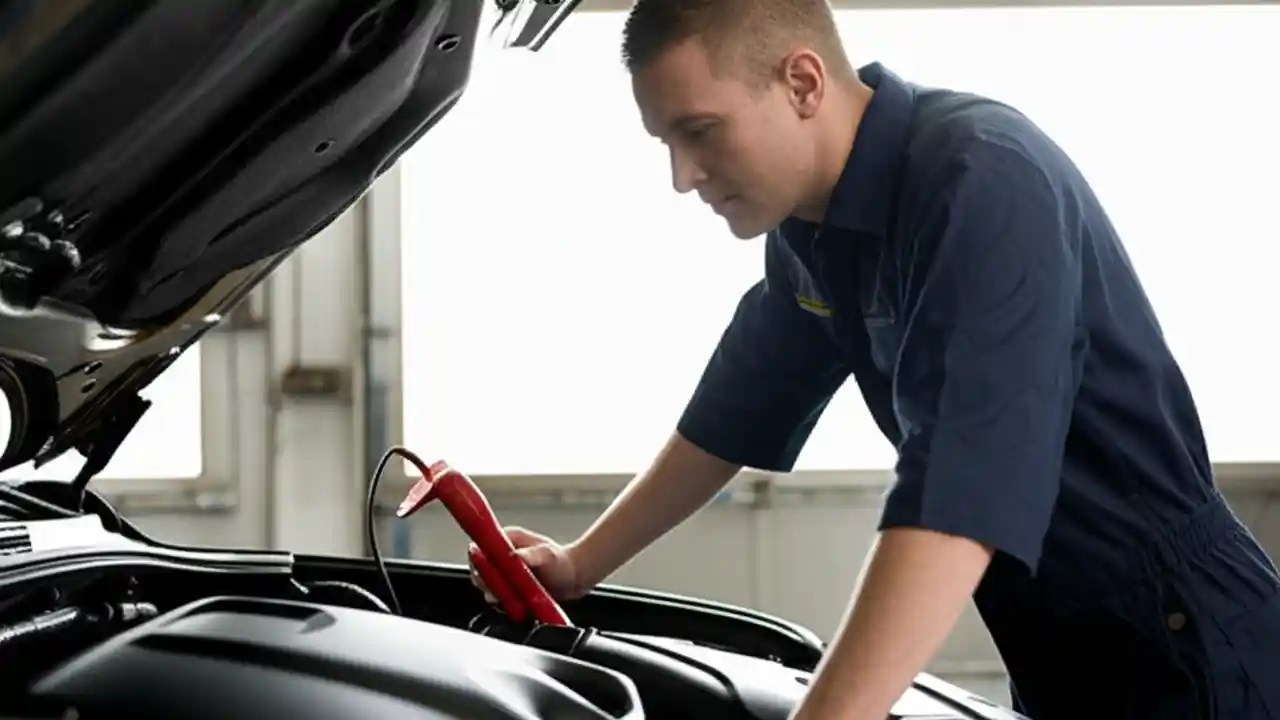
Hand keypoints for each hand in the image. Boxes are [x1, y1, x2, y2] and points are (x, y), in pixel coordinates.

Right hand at [468, 526, 584, 605]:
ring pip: (487, 586)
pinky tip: (516, 606)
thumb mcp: (547, 556)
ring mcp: (505, 573)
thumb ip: (531, 555)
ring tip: (512, 599)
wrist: (574, 579)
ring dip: (496, 595)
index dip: (478, 563)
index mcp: (507, 539)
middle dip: (486, 583)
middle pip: (479, 570)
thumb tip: (515, 557)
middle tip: (499, 592)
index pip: (480, 549)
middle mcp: (502, 556)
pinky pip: (498, 597)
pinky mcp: (509, 588)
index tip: (484, 575)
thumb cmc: (562, 562)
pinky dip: (503, 604)